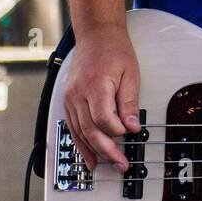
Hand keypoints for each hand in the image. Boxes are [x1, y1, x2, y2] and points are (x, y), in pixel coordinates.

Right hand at [61, 25, 140, 171]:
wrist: (96, 36)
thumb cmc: (114, 51)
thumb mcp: (131, 74)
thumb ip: (130, 102)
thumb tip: (133, 126)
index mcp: (95, 86)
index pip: (103, 119)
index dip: (117, 130)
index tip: (129, 132)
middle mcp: (78, 94)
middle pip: (89, 130)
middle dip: (106, 150)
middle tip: (121, 163)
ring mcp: (70, 98)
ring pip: (78, 132)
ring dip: (92, 151)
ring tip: (106, 165)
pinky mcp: (68, 100)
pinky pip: (72, 126)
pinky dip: (80, 143)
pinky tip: (88, 156)